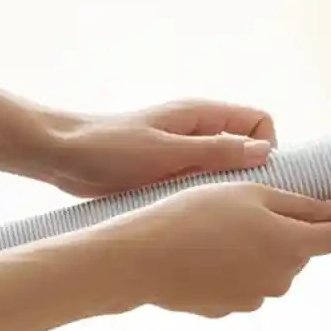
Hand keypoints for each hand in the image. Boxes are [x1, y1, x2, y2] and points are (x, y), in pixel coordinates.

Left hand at [46, 101, 276, 196]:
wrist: (63, 156)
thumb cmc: (110, 149)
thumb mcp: (168, 152)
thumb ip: (217, 151)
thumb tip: (264, 151)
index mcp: (202, 115)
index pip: (259, 121)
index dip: (266, 146)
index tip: (254, 175)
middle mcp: (199, 132)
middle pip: (246, 148)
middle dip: (249, 174)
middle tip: (235, 201)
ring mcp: (186, 153)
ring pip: (226, 171)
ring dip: (225, 190)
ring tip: (210, 211)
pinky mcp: (172, 173)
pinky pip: (203, 185)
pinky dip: (204, 198)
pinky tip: (192, 215)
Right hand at [92, 183, 330, 317]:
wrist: (142, 257)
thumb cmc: (194, 216)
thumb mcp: (252, 192)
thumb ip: (300, 204)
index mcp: (291, 246)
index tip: (327, 202)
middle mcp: (280, 279)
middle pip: (301, 251)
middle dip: (289, 229)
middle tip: (255, 206)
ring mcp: (255, 297)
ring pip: (272, 268)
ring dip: (261, 249)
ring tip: (224, 228)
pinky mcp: (230, 307)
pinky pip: (245, 282)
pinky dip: (236, 267)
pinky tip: (208, 252)